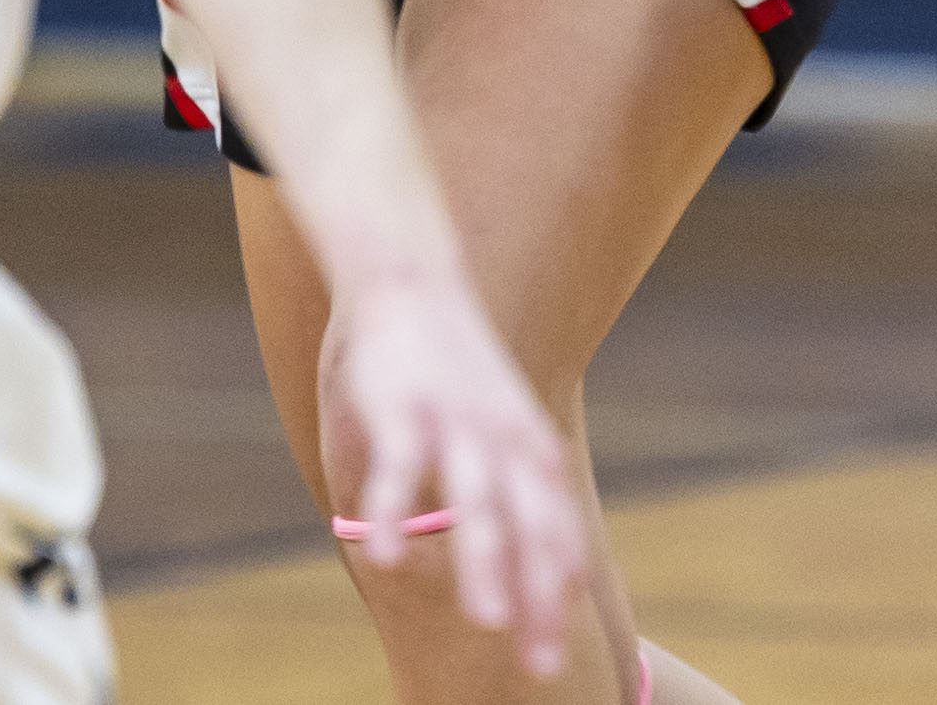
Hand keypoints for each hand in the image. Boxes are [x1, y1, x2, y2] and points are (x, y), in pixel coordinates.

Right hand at [317, 269, 585, 680]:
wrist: (410, 272)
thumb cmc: (449, 362)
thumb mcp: (495, 423)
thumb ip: (505, 483)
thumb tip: (506, 549)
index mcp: (530, 448)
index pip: (553, 532)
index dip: (553, 593)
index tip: (552, 651)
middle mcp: (503, 439)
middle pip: (529, 529)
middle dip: (536, 598)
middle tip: (541, 664)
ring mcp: (454, 420)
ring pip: (476, 501)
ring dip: (483, 563)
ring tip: (486, 623)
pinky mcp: (401, 403)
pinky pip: (400, 467)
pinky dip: (394, 514)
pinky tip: (383, 561)